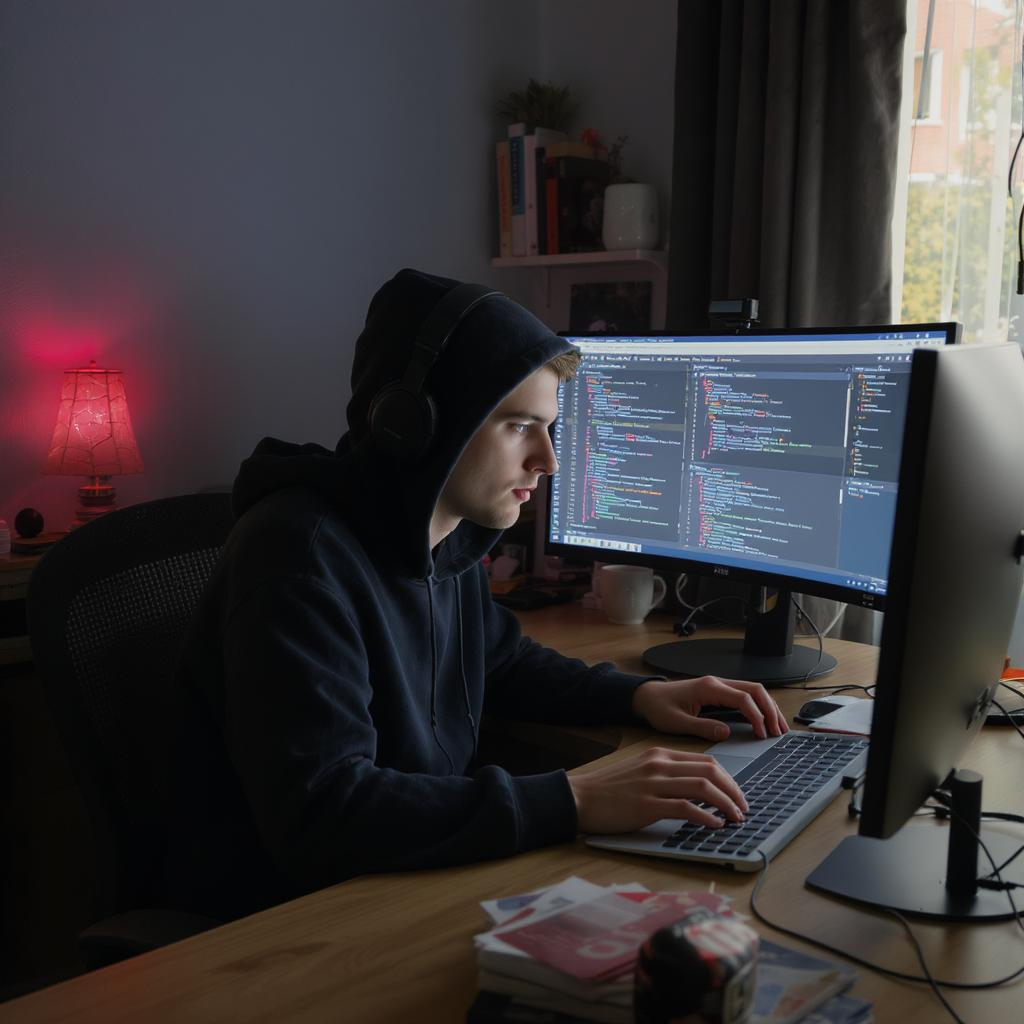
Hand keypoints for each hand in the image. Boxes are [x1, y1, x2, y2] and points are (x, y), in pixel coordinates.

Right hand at [568, 746, 748, 832]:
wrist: (580, 797)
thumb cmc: (609, 789)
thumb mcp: (641, 771)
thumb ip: (667, 774)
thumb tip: (698, 788)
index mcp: (660, 754)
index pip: (706, 760)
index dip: (728, 779)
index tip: (737, 794)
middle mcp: (660, 764)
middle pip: (710, 771)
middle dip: (734, 791)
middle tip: (743, 807)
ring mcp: (653, 784)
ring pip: (703, 787)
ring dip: (726, 804)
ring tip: (736, 818)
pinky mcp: (647, 805)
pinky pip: (686, 808)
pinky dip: (705, 817)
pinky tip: (714, 825)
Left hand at [632, 676, 788, 740]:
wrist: (646, 697)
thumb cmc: (658, 708)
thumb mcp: (677, 722)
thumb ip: (702, 727)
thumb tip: (726, 732)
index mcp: (708, 688)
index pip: (743, 698)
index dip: (757, 716)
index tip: (762, 734)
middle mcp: (717, 682)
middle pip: (755, 690)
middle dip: (770, 710)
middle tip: (779, 732)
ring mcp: (719, 685)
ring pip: (753, 691)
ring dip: (768, 707)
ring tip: (778, 728)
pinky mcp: (718, 691)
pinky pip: (745, 695)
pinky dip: (758, 707)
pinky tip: (763, 721)